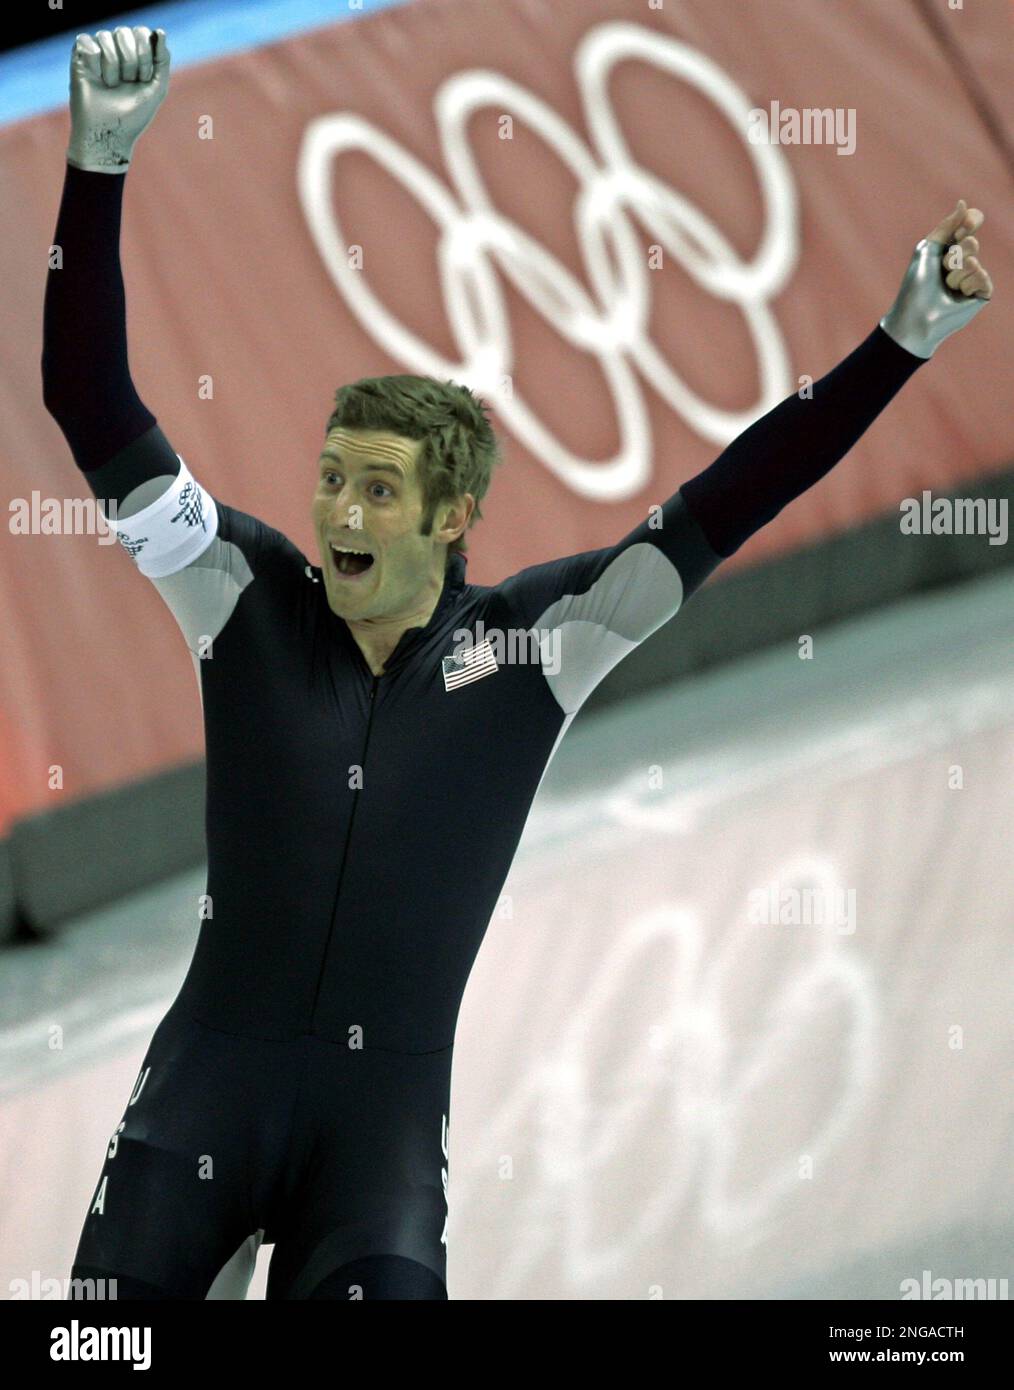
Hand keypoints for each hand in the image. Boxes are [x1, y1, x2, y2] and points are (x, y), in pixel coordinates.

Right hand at [66, 26, 170, 172]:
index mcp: (137, 53)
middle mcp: (117, 48)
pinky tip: (95, 78)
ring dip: (113, 68)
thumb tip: (160, 31)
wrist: (109, 133)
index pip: (142, 33)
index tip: (143, 78)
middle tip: (126, 83)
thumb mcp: (157, 88)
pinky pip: (88, 41)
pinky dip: (95, 63)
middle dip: (130, 62)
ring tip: (110, 85)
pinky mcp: (79, 54)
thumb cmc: (133, 114)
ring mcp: (98, 49)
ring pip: (107, 37)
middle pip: (126, 32)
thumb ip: (162, 59)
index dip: (145, 55)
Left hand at [927, 199, 992, 299]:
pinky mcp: (981, 293)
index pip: (970, 225)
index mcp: (950, 248)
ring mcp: (973, 278)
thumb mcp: (928, 249)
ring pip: (975, 261)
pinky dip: (969, 283)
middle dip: (954, 256)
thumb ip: (946, 226)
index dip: (969, 223)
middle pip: (971, 243)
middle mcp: (963, 262)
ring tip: (946, 287)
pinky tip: (960, 295)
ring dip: (956, 274)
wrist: (916, 317)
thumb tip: (964, 203)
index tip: (962, 229)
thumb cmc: (917, 285)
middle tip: (942, 271)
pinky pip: (984, 277)